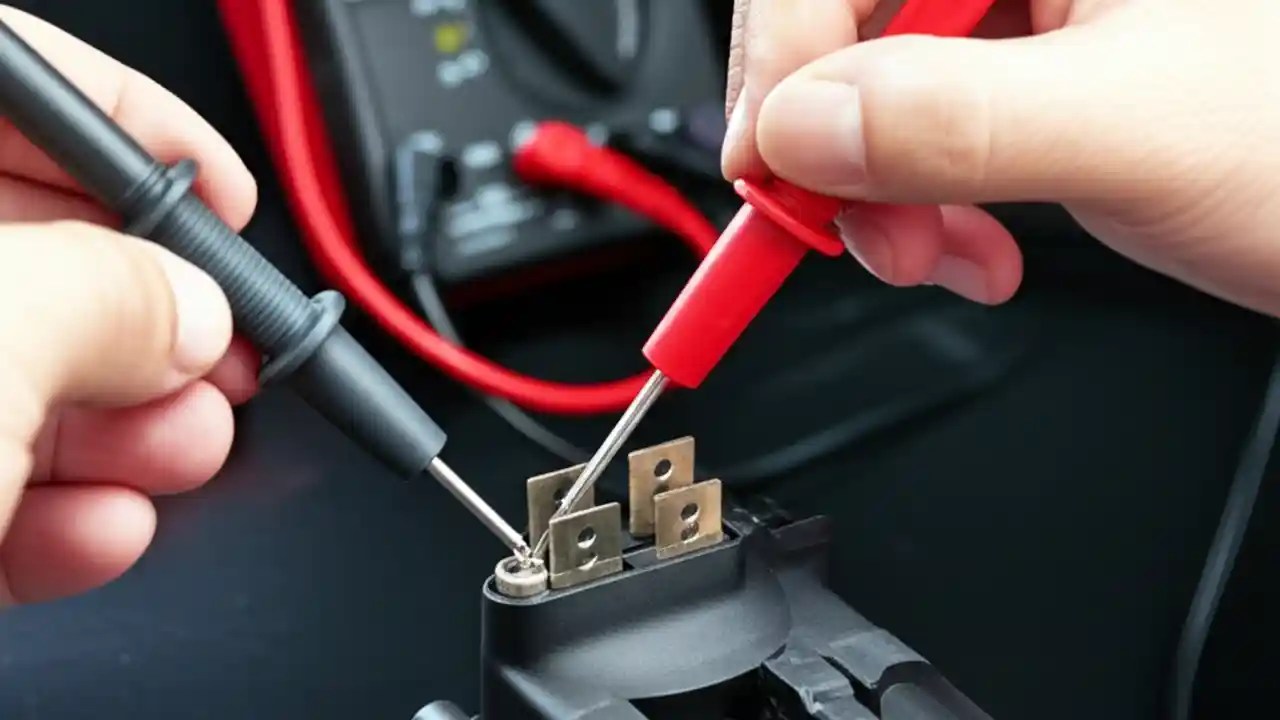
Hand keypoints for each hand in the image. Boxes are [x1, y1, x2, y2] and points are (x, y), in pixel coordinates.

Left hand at [0, 8, 258, 605]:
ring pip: (12, 373)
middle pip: (28, 244)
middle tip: (226, 353)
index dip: (138, 128)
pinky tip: (98, 530)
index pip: (13, 82)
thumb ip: (118, 296)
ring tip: (187, 452)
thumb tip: (189, 312)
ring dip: (128, 426)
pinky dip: (52, 512)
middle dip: (153, 314)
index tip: (224, 196)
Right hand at [724, 0, 1279, 315]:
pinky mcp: (1026, 84)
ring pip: (873, 90)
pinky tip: (968, 249)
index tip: (775, 160)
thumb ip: (955, 119)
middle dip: (833, 143)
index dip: (786, 50)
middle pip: (847, 23)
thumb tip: (804, 128)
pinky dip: (920, 208)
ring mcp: (1028, 18)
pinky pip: (920, 135)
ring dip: (878, 195)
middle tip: (853, 230)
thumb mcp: (1136, 131)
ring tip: (939, 257)